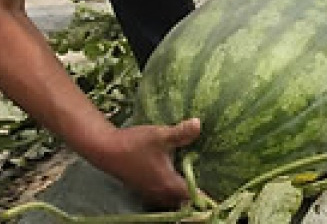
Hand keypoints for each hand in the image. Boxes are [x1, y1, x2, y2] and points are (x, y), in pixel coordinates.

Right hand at [87, 118, 202, 208]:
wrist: (106, 149)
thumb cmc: (134, 143)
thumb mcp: (160, 135)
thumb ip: (181, 132)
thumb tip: (199, 124)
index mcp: (168, 184)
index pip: (193, 197)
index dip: (207, 195)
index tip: (220, 192)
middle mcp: (161, 193)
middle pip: (184, 203)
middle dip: (196, 197)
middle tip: (210, 186)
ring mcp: (151, 192)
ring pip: (173, 201)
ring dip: (183, 196)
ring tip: (195, 183)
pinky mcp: (144, 188)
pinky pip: (164, 196)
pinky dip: (172, 192)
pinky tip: (176, 178)